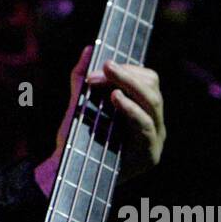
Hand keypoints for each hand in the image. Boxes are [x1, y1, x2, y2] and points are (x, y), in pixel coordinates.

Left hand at [33, 46, 165, 198]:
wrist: (65, 173)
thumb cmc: (76, 140)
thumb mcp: (80, 104)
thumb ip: (83, 78)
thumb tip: (89, 48)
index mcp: (142, 109)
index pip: (147, 79)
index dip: (126, 69)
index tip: (99, 67)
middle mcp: (153, 123)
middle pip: (153, 86)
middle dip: (127, 73)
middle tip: (105, 66)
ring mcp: (155, 138)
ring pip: (153, 102)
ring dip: (130, 85)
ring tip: (110, 75)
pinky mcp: (149, 154)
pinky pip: (145, 125)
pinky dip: (131, 109)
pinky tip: (116, 98)